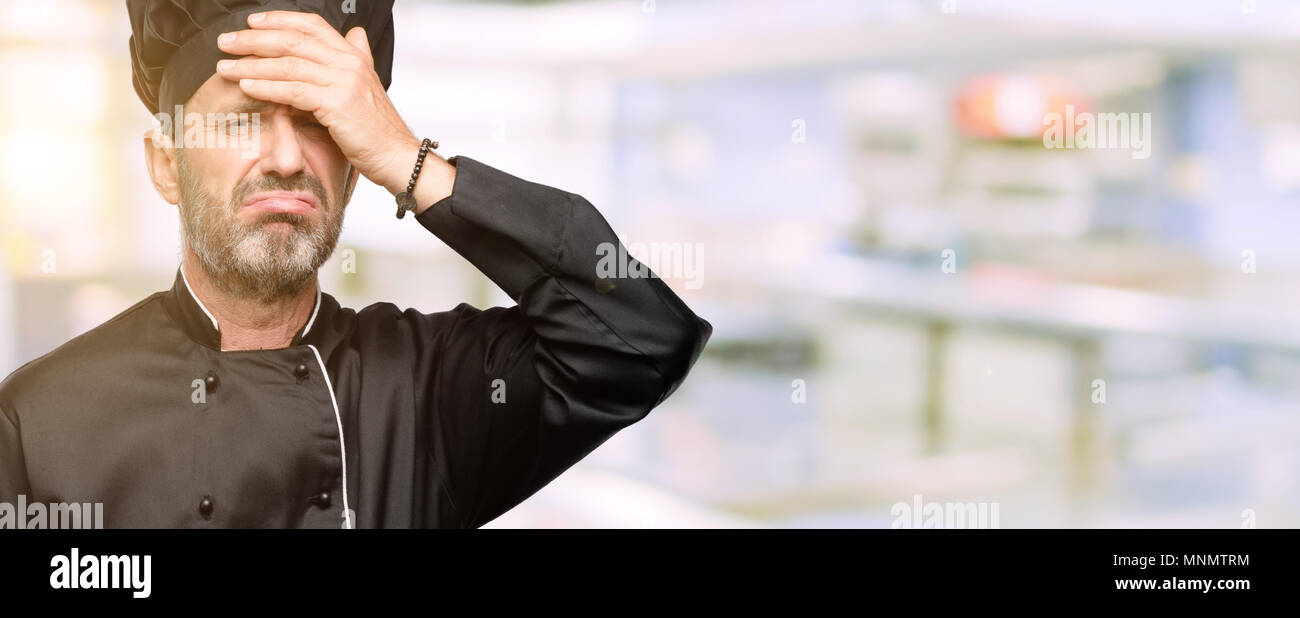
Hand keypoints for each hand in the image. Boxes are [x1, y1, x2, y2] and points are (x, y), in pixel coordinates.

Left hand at [216, 10, 451, 203]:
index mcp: (354, 55)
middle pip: (293, 40)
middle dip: (254, 39)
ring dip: (251, 64)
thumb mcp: (370, 85)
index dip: (280, 20)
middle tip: (226, 43)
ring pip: (288, 64)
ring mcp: (344, 81)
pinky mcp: (337, 103)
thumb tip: (353, 34)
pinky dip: (266, 86)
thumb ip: (358, 57)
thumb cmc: (379, 129)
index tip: (252, 23)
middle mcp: (349, 62)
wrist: (398, 156)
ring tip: (225, 67)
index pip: (312, 25)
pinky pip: (293, 90)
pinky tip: (246, 86)